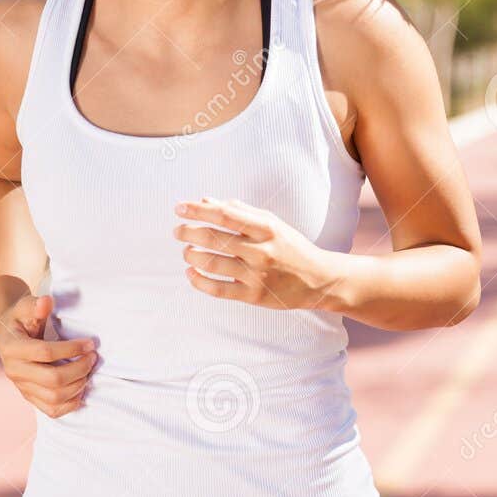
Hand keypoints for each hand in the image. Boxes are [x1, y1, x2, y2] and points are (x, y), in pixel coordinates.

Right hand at [0, 292, 97, 417]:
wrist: (8, 336)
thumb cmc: (20, 318)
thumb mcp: (25, 306)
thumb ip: (36, 305)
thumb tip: (46, 302)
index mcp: (12, 347)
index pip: (46, 353)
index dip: (72, 349)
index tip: (90, 343)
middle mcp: (14, 371)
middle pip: (53, 379)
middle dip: (80, 369)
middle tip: (93, 358)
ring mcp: (21, 387)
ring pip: (54, 397)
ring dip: (78, 386)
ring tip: (88, 371)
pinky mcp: (29, 397)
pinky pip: (52, 411)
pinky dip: (71, 404)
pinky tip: (80, 388)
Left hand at [173, 197, 342, 309]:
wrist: (319, 280)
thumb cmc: (292, 248)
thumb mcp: (272, 223)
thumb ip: (240, 212)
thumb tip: (206, 201)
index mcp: (266, 228)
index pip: (225, 215)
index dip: (198, 210)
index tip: (180, 208)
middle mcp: (261, 250)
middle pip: (214, 238)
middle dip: (189, 232)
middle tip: (178, 231)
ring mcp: (256, 275)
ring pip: (212, 264)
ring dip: (192, 255)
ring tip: (187, 251)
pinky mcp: (253, 296)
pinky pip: (218, 289)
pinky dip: (199, 281)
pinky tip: (191, 273)